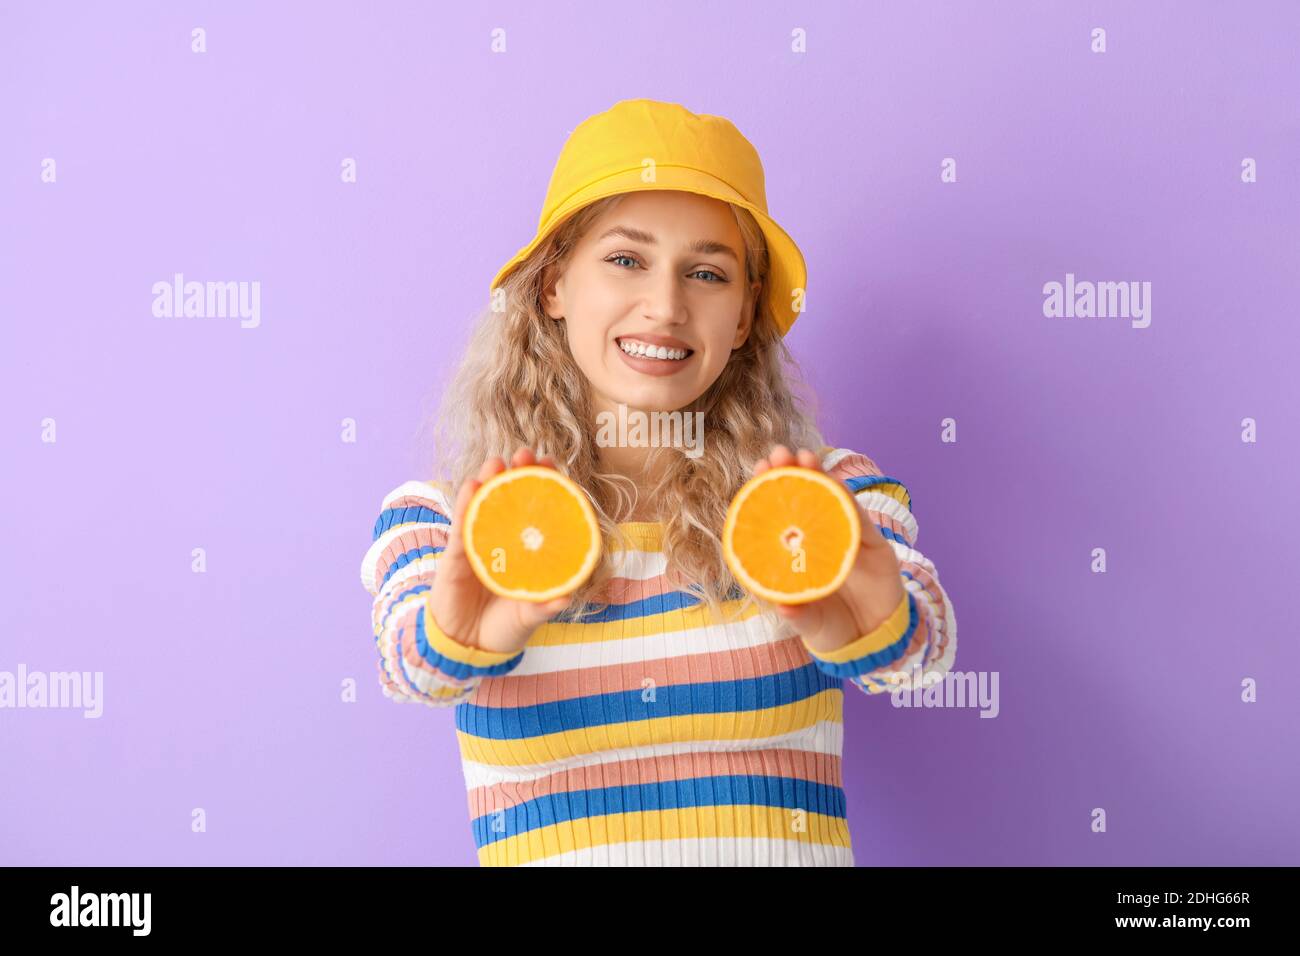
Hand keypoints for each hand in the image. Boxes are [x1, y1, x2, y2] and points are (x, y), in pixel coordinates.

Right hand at [429, 447, 577, 655]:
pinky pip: (460, 528)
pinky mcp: (455, 556)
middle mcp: (504, 540)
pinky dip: (465, 506)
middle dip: (519, 472)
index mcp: (527, 549)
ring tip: (497, 462)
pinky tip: (471, 486)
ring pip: (485, 505)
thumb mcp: (527, 618)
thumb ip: (544, 608)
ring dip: (490, 481)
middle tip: (526, 453)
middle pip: (513, 498)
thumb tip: (566, 597)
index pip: (539, 509)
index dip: (546, 484)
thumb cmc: (502, 627)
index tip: (552, 462)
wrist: (466, 647)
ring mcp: (478, 544)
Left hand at [753, 446, 905, 654]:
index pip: (778, 515)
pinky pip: (860, 518)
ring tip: (804, 457)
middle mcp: (819, 540)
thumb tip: (784, 607)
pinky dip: (847, 499)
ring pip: (831, 500)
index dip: (767, 491)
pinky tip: (833, 483)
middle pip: (802, 498)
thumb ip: (799, 615)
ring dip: (818, 476)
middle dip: (790, 472)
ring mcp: (847, 537)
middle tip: (779, 453)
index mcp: (796, 553)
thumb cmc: (834, 629)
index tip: (758, 469)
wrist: (876, 640)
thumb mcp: (812, 624)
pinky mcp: (874, 543)